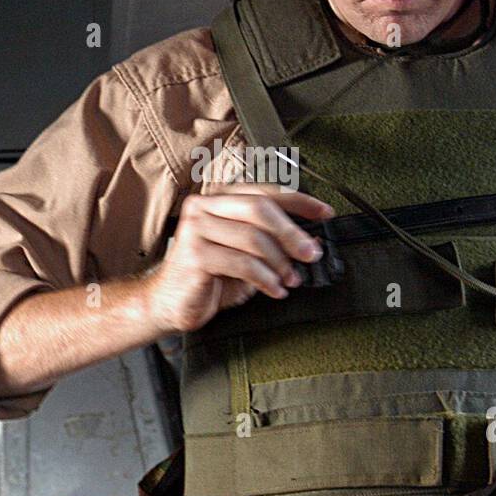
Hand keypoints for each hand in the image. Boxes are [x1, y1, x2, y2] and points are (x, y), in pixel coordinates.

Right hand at [143, 182, 334, 333]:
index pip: (266, 192)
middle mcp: (205, 207)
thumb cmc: (210, 278)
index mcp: (219, 199)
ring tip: (290, 279)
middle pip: (260, 209)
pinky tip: (274, 289)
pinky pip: (242, 263)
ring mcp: (196, 228)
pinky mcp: (194, 254)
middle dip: (292, 233)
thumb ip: (274, 243)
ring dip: (280, 262)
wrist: (171, 303)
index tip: (325, 214)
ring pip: (253, 237)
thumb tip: (310, 242)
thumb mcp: (248, 255)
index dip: (300, 201)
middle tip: (310, 254)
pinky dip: (265, 279)